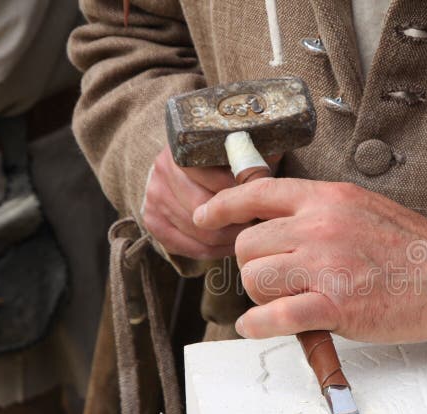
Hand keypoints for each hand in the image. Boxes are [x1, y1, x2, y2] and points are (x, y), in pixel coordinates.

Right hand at [142, 146, 279, 259]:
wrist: (183, 164)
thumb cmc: (220, 157)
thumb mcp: (238, 150)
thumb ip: (253, 155)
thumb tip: (273, 162)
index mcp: (185, 149)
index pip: (221, 184)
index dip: (246, 198)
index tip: (264, 205)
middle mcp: (163, 171)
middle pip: (208, 213)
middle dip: (238, 223)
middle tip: (260, 228)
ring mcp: (155, 197)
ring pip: (200, 233)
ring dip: (229, 239)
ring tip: (249, 236)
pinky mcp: (152, 220)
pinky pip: (189, 247)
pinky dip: (214, 251)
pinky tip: (229, 245)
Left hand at [193, 179, 426, 344]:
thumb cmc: (415, 248)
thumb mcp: (364, 209)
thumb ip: (321, 212)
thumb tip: (281, 223)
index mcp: (328, 198)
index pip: (258, 192)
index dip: (223, 206)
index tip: (206, 217)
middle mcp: (321, 225)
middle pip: (249, 243)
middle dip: (253, 265)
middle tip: (273, 280)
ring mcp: (326, 265)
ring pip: (255, 278)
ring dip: (260, 294)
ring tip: (283, 301)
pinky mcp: (335, 304)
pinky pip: (275, 316)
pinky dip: (258, 325)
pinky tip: (259, 326)